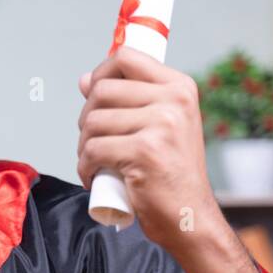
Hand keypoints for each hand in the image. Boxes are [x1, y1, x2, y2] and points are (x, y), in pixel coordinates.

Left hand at [76, 46, 224, 257]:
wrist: (189, 216)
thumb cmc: (171, 173)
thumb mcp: (158, 127)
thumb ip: (127, 100)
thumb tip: (85, 79)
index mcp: (180, 87)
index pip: (125, 56)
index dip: (101, 73)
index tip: (95, 97)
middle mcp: (174, 100)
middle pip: (102, 90)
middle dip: (86, 118)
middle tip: (94, 141)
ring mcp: (161, 124)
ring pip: (93, 122)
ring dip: (84, 145)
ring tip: (96, 162)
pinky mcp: (145, 151)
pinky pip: (92, 149)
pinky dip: (84, 166)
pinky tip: (94, 176)